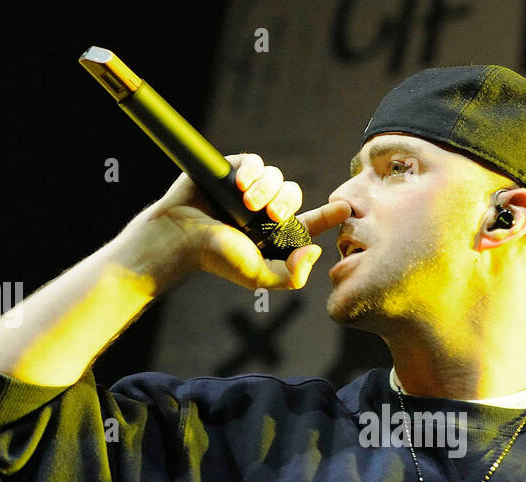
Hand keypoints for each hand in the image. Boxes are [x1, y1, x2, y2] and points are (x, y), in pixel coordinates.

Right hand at [123, 155, 349, 292]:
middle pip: (294, 194)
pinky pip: (254, 161)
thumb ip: (292, 275)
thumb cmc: (216, 259)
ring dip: (267, 188)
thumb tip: (315, 250)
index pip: (308, 222)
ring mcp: (247, 190)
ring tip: (248, 203)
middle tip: (272, 215)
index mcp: (274, 235)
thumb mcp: (259, 276)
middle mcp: (263, 211)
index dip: (328, 216)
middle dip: (287, 202)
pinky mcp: (230, 171)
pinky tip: (241, 185)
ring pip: (276, 176)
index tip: (345, 209)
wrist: (179, 238)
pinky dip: (252, 171)